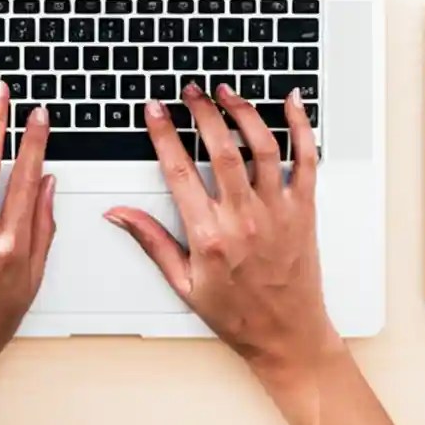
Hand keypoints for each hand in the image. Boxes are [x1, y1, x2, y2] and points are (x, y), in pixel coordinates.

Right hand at [107, 83, 417, 424]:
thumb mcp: (183, 283)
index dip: (163, 135)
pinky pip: (306, 159)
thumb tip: (119, 214)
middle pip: (220, 149)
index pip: (179, 171)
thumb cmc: (237, 313)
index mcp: (209, 236)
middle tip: (190, 91)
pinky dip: (300, 127)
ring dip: (243, 112)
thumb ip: (151, 241)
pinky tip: (291, 102)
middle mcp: (244, 218)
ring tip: (226, 92)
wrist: (286, 333)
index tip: (155, 110)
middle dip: (202, 112)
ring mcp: (278, 211)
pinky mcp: (304, 209)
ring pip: (261, 147)